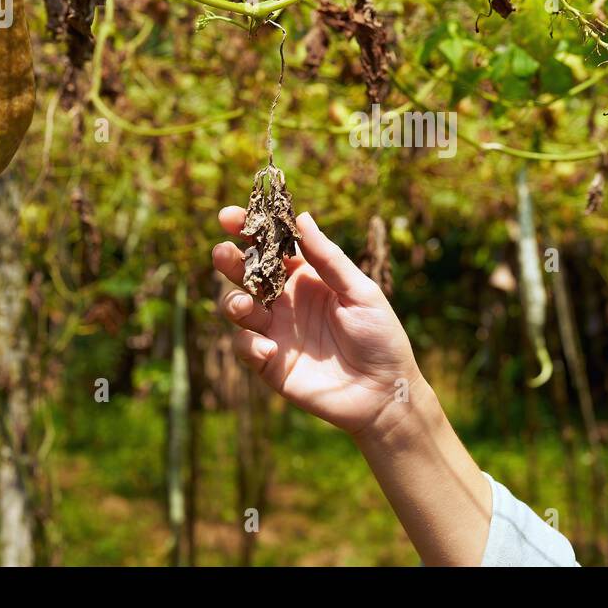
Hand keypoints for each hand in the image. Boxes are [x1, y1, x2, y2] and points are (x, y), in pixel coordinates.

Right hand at [212, 208, 421, 437]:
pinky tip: (268, 348)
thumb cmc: (380, 337)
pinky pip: (245, 347)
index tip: (230, 217)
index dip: (249, 230)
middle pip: (247, 274)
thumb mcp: (360, 292)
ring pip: (238, 308)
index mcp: (306, 278)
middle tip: (223, 252)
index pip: (271, 248)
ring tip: (244, 304)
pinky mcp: (270, 364)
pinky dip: (248, 344)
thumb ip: (329, 259)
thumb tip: (303, 216)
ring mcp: (276, 332)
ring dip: (234, 302)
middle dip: (230, 261)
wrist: (384, 391)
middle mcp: (285, 301)